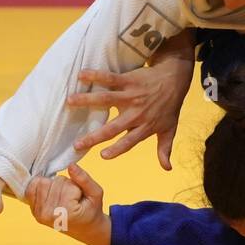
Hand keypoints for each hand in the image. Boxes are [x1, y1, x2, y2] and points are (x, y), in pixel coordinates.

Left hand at [24, 163, 110, 244]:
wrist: (85, 228)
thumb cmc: (91, 210)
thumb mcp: (96, 193)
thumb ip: (84, 179)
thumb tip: (71, 165)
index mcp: (65, 212)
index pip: (64, 183)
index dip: (74, 185)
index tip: (80, 197)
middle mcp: (48, 214)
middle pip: (51, 181)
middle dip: (63, 184)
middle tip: (72, 197)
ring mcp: (39, 214)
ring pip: (41, 183)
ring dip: (52, 185)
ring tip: (62, 196)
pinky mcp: (33, 212)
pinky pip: (30, 189)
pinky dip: (41, 187)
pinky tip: (51, 194)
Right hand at [68, 32, 195, 168]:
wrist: (175, 79)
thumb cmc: (170, 106)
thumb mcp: (170, 129)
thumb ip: (164, 149)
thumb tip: (167, 169)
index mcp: (145, 126)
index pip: (129, 141)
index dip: (118, 149)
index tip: (103, 156)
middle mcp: (137, 113)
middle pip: (114, 127)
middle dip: (95, 136)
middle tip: (77, 144)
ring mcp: (132, 96)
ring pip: (107, 99)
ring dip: (88, 100)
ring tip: (70, 102)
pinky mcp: (129, 80)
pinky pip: (111, 78)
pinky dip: (96, 76)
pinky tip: (81, 75)